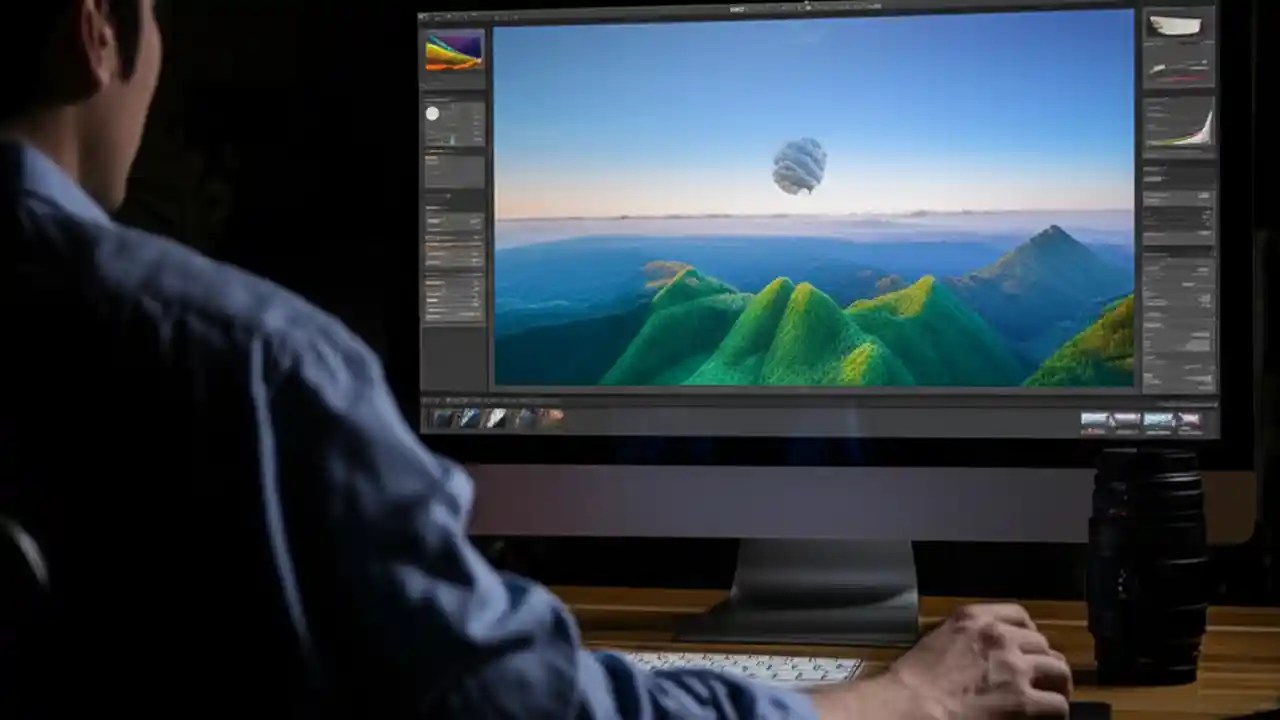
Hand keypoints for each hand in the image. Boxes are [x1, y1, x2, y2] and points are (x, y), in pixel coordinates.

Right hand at [810, 603, 1072, 719]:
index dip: (1028, 635)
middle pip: (1042, 645)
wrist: (910, 708)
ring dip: (1055, 686)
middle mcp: (1000, 637)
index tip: (1027, 649)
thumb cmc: (910, 684)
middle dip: (1042, 663)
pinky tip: (1045, 719)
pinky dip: (1055, 714)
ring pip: (1058, 671)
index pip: (1018, 615)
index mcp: (973, 619)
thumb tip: (982, 660)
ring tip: (1049, 701)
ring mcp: (1015, 669)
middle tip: (1039, 681)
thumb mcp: (935, 644)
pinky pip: (1058, 706)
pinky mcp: (1024, 702)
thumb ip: (964, 642)